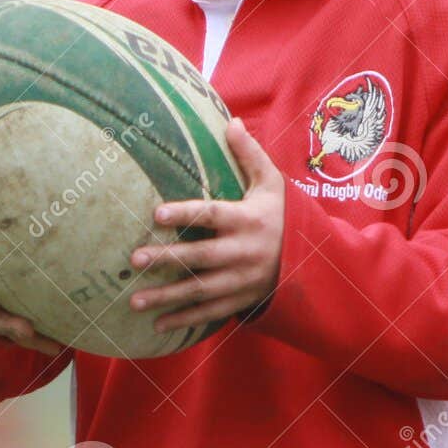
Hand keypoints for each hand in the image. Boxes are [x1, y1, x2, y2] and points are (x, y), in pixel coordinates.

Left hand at [128, 117, 283, 333]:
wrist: (312, 260)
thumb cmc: (281, 214)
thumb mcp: (272, 183)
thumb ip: (250, 155)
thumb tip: (231, 122)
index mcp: (248, 219)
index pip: (212, 215)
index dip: (185, 214)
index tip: (156, 214)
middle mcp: (245, 252)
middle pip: (201, 257)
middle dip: (168, 259)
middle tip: (135, 259)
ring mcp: (243, 280)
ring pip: (201, 290)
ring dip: (167, 297)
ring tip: (135, 299)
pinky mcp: (241, 300)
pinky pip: (210, 313)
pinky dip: (184, 320)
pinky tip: (157, 324)